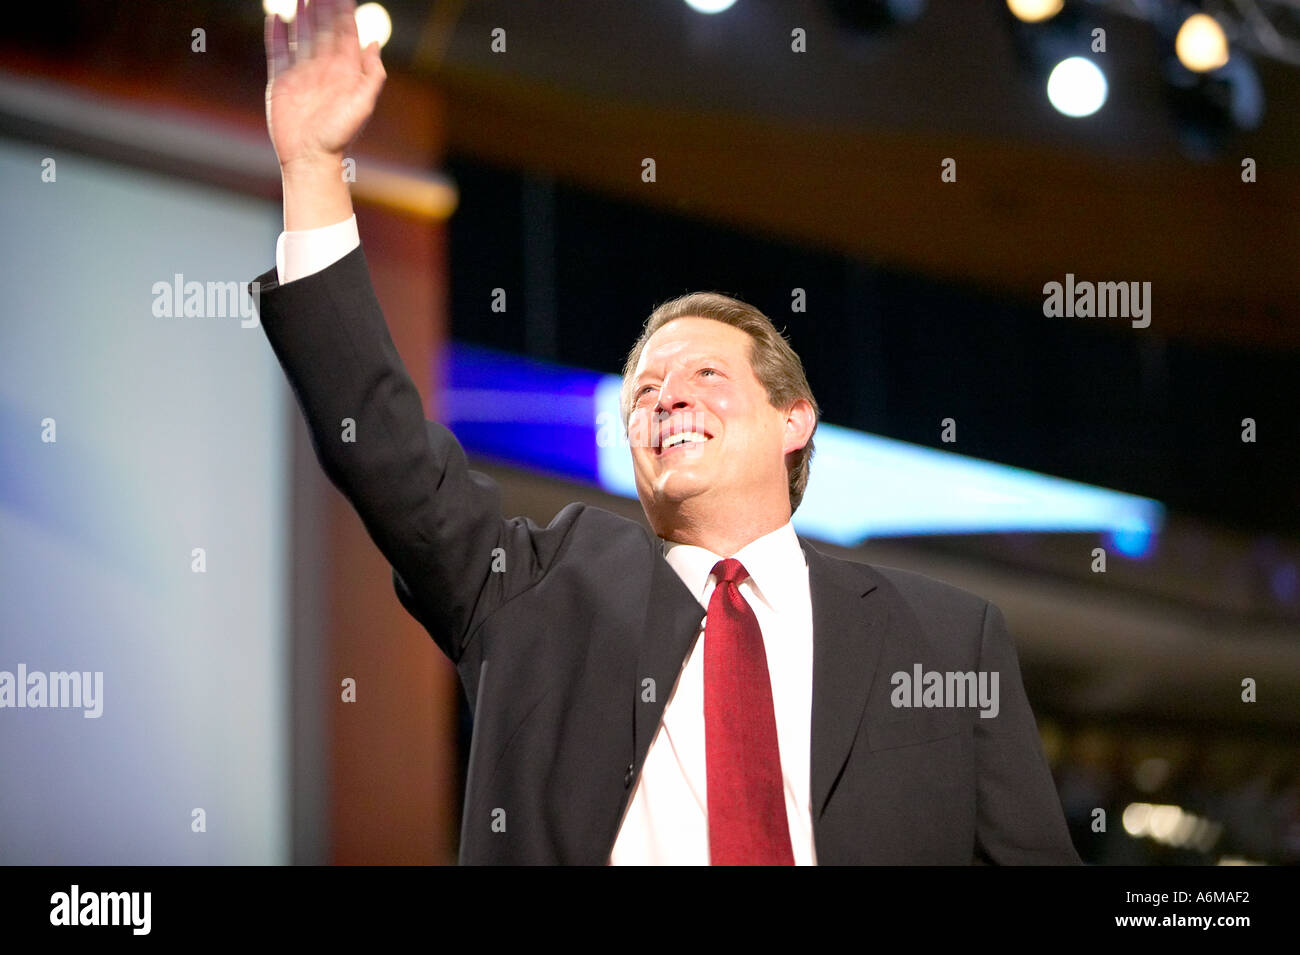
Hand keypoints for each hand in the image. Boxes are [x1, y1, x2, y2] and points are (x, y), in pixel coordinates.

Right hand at [265, 0, 385, 178]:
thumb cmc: (339, 136)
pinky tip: (276, 18)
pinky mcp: (281, 82)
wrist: (310, 159)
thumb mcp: (362, 105)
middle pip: (321, 28)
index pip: (344, 31)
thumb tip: (374, 42)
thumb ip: (372, 74)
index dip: (342, 9)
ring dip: (300, 15)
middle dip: (320, 5)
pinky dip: (276, 35)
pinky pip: (277, 52)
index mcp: (345, 71)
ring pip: (300, 35)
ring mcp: (301, 73)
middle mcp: (324, 68)